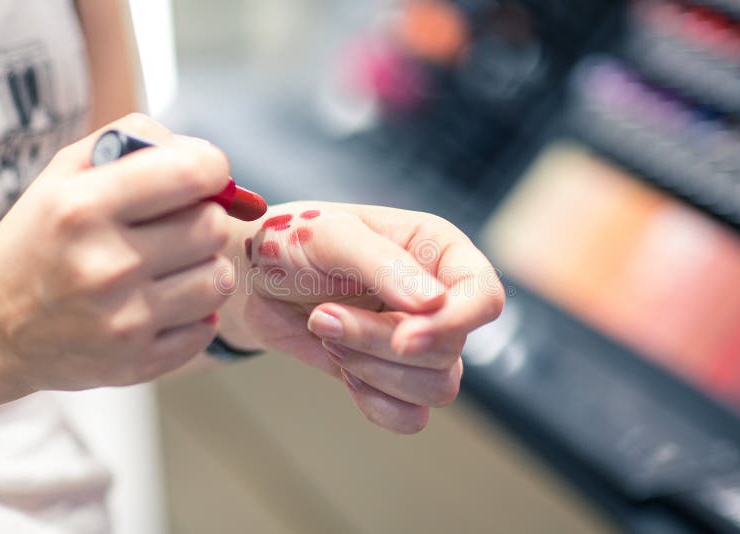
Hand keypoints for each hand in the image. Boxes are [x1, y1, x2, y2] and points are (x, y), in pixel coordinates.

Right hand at [0, 114, 232, 409]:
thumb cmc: (41, 240)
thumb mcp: (66, 174)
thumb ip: (135, 142)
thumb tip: (205, 158)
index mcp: (85, 207)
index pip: (192, 173)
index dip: (212, 168)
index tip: (206, 176)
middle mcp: (107, 264)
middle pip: (213, 227)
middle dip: (204, 219)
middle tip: (178, 227)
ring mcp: (124, 319)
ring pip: (219, 278)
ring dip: (204, 268)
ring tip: (171, 268)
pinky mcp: (137, 361)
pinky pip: (207, 327)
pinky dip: (195, 315)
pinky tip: (162, 304)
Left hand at [221, 202, 503, 432]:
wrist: (256, 281)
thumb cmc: (293, 240)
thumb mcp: (329, 235)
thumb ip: (382, 264)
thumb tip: (434, 303)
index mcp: (438, 251)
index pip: (484, 297)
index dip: (456, 323)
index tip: (405, 336)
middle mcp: (438, 297)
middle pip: (449, 348)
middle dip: (379, 342)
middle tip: (322, 316)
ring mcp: (419, 340)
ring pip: (437, 387)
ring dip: (373, 370)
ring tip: (326, 332)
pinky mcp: (394, 377)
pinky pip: (412, 416)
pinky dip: (376, 404)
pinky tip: (342, 372)